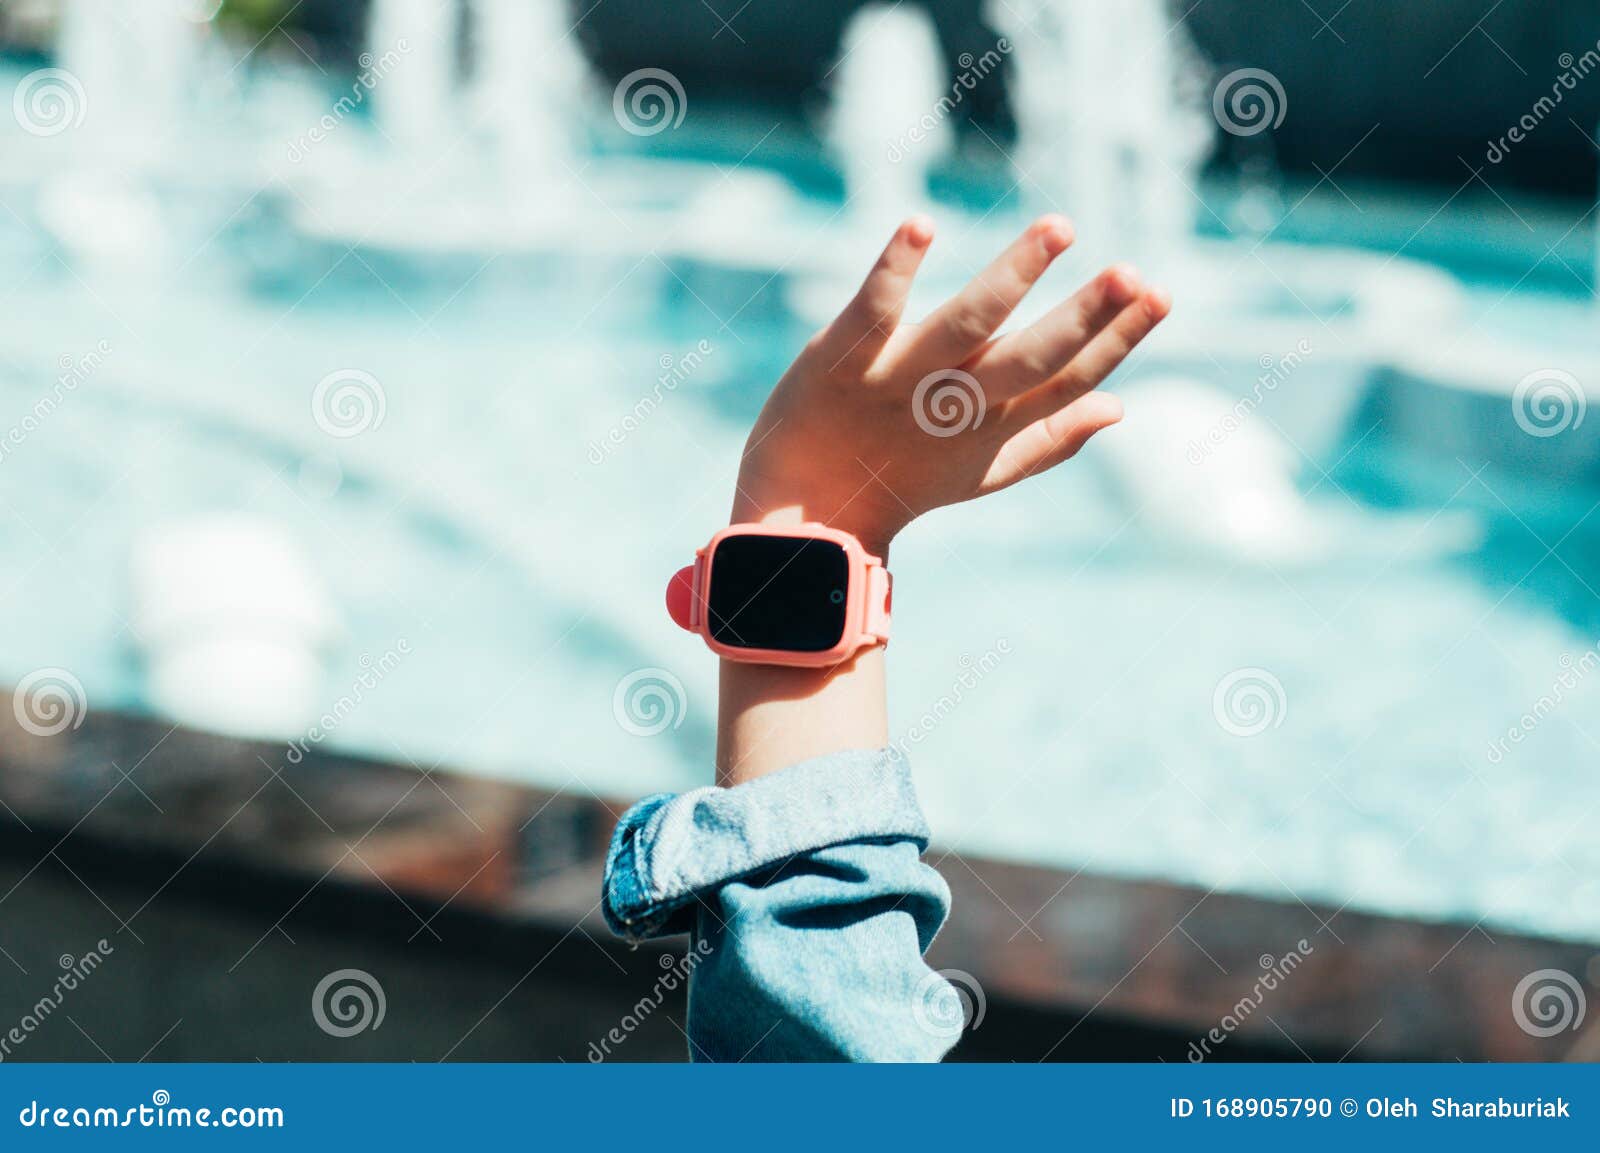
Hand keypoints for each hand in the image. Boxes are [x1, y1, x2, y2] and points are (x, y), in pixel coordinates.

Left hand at [732, 214, 1170, 555]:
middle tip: (1132, 273)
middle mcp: (952, 402)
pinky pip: (873, 311)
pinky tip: (921, 224)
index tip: (1161, 294)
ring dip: (1013, 276)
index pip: (1067, 379)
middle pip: (1029, 357)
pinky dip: (895, 269)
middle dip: (1083, 318)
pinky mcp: (840, 360)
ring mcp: (897, 380)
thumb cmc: (900, 481)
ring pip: (964, 324)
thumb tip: (1119, 407)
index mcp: (992, 424)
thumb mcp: (981, 467)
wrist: (803, 516)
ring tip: (1058, 228)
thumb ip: (1051, 437)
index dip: (1115, 340)